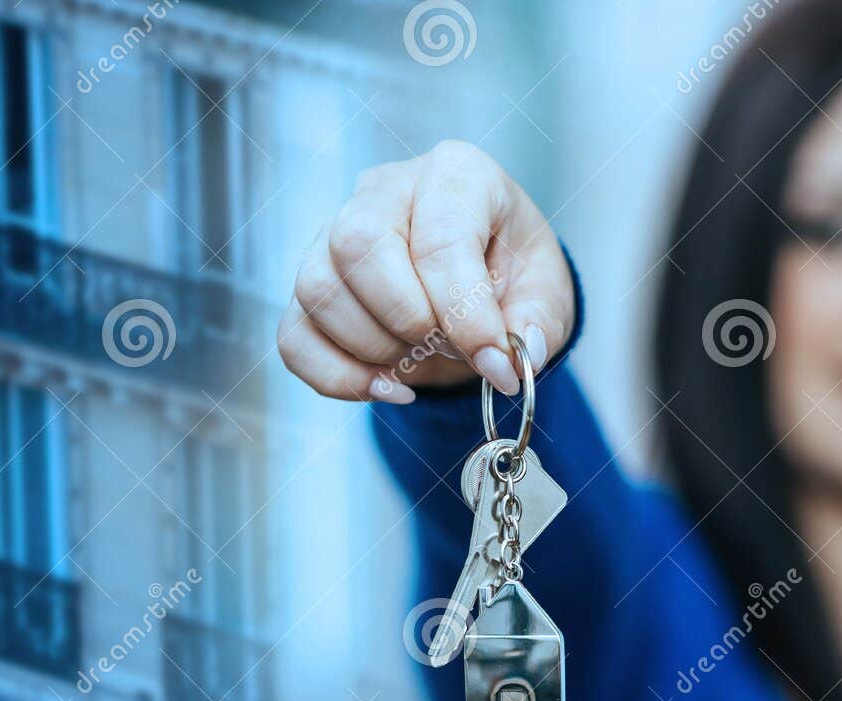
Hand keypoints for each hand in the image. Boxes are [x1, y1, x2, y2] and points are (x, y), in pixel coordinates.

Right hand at [279, 140, 573, 402]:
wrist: (486, 283)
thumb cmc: (513, 272)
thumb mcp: (546, 291)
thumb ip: (537, 322)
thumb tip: (511, 357)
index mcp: (455, 173)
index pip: (439, 237)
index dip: (464, 311)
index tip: (494, 359)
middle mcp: (384, 191)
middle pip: (357, 244)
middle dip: (407, 318)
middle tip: (448, 349)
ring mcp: (333, 235)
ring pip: (318, 290)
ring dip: (373, 349)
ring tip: (422, 361)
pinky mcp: (310, 286)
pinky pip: (294, 337)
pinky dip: (337, 377)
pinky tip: (386, 386)